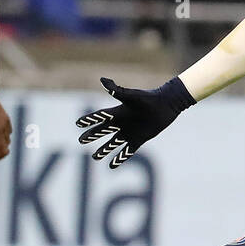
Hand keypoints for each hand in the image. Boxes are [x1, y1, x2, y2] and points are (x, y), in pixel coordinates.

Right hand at [76, 76, 194, 168]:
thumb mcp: (131, 96)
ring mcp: (130, 132)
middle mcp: (122, 123)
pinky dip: (120, 158)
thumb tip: (102, 80)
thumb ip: (116, 90)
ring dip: (104, 150)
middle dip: (92, 136)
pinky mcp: (139, 140)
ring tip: (95, 157)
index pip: (100, 117)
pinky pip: (127, 151)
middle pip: (103, 131)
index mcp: (118, 112)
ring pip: (113, 143)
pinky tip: (112, 166)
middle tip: (81, 141)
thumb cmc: (148, 99)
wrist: (166, 105)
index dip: (89, 120)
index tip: (78, 123)